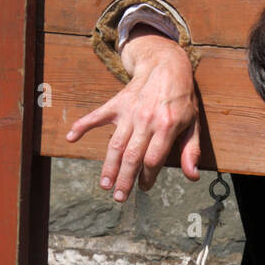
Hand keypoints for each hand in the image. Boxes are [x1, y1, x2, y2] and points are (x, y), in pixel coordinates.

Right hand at [65, 30, 201, 201]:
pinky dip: (82, 126)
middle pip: (132, 156)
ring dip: (109, 166)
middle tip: (119, 197)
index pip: (153, 159)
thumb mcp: (193, 124)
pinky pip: (97, 116)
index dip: (148, 177)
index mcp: (166, 127)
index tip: (144, 187)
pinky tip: (70, 138)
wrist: (166, 66)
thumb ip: (191, 151)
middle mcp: (145, 120)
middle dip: (125, 179)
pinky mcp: (116, 104)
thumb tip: (193, 176)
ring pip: (116, 144)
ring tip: (105, 185)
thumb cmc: (182, 100)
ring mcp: (129, 112)